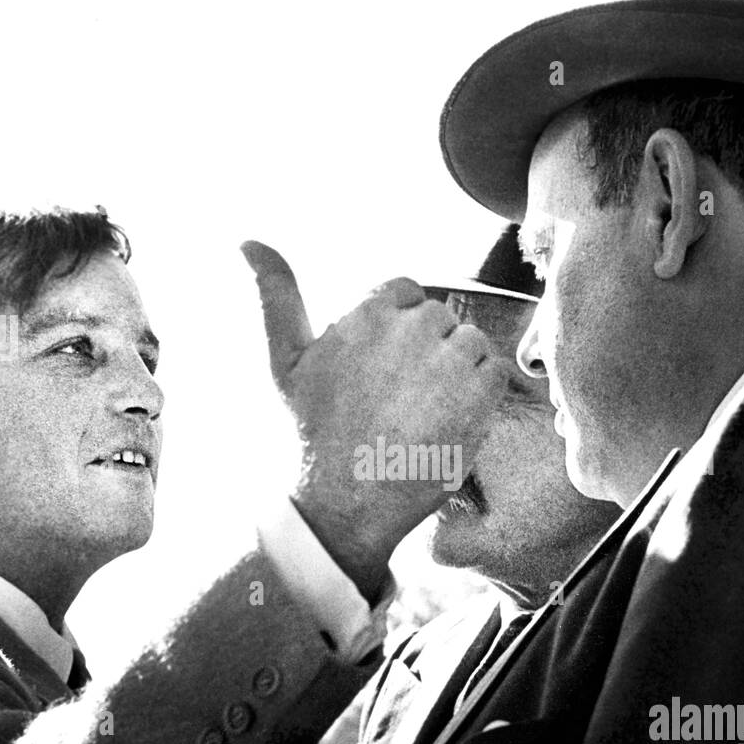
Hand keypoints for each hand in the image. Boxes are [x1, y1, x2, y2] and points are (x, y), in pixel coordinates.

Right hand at [241, 241, 503, 599]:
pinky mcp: (479, 397)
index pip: (406, 293)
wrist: (343, 502)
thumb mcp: (284, 360)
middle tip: (400, 399)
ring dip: (456, 371)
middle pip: (441, 318)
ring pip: (471, 343)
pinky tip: (448, 421)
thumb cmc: (311, 432)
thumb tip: (247, 240)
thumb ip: (276, 294)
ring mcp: (450, 363)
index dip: (397, 331)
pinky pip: (495, 372)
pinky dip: (480, 395)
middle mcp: (413, 329)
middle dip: (426, 351)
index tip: (382, 370)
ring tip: (424, 412)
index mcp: (371, 312)